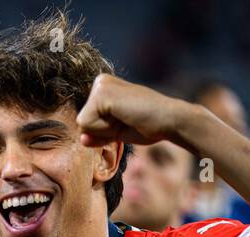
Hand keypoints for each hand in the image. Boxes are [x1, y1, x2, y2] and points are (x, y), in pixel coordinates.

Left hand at [77, 74, 193, 147]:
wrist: (168, 120)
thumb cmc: (146, 126)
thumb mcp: (115, 132)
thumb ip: (95, 135)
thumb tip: (82, 139)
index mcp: (103, 89)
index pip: (85, 122)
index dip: (103, 131)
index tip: (125, 121)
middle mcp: (100, 83)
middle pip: (81, 122)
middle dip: (102, 130)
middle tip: (127, 120)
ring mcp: (101, 85)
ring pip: (83, 124)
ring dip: (105, 130)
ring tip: (126, 118)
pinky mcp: (102, 92)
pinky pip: (87, 124)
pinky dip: (105, 129)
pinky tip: (125, 117)